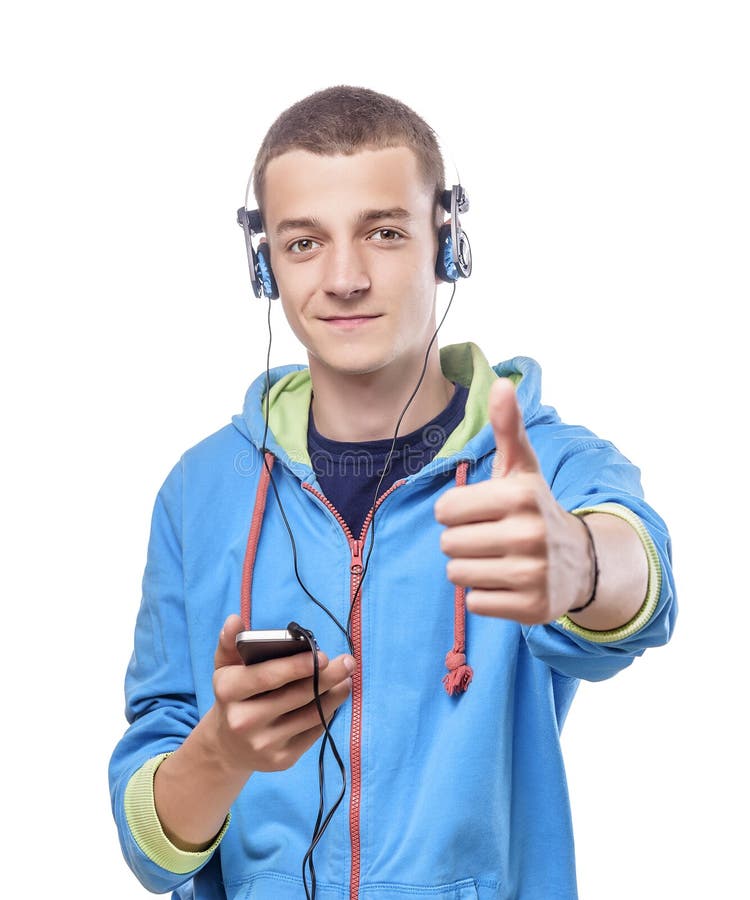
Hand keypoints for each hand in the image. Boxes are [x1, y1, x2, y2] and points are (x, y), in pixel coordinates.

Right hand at [210, 614, 353, 774]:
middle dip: (327, 677)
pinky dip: (328, 712)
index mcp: (228, 692)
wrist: (227, 746)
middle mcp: (244, 721)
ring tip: (347, 677)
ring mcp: (263, 744)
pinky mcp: (281, 760)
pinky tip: (336, 697)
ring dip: (335, 694)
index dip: (297, 666)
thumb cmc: (233, 696)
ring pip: (310, 715)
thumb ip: (230, 642)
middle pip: (295, 695)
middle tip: (348, 662)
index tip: (323, 655)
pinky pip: (313, 732)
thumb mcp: (225, 668)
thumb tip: (235, 619)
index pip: (267, 677)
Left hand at [434, 378, 592, 624]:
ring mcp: (533, 574)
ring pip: (457, 574)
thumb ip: (507, 428)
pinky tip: (508, 583)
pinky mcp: (532, 608)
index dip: (455, 512)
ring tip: (498, 559)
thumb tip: (502, 383)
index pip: (445, 510)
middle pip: (448, 543)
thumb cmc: (534, 508)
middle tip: (490, 537)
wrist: (579, 561)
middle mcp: (529, 534)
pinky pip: (474, 603)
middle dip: (462, 541)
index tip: (480, 512)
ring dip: (470, 568)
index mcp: (520, 495)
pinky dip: (484, 595)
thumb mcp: (523, 467)